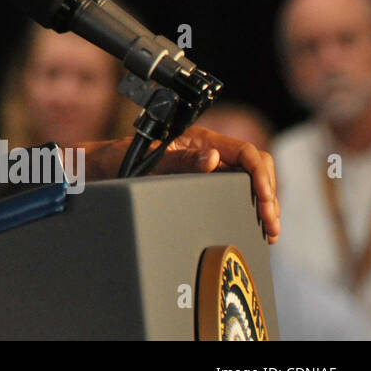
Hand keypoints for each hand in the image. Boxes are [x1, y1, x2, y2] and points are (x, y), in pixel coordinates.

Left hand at [81, 125, 279, 243]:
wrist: (99, 168)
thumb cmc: (118, 158)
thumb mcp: (147, 159)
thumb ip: (178, 159)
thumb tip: (211, 159)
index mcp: (200, 139)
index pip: (246, 152)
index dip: (261, 176)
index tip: (265, 201)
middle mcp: (208, 151)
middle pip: (255, 166)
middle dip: (268, 194)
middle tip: (270, 225)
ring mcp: (208, 167)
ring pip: (250, 180)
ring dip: (264, 204)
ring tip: (268, 231)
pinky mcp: (205, 182)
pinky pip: (236, 191)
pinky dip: (250, 208)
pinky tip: (254, 225)